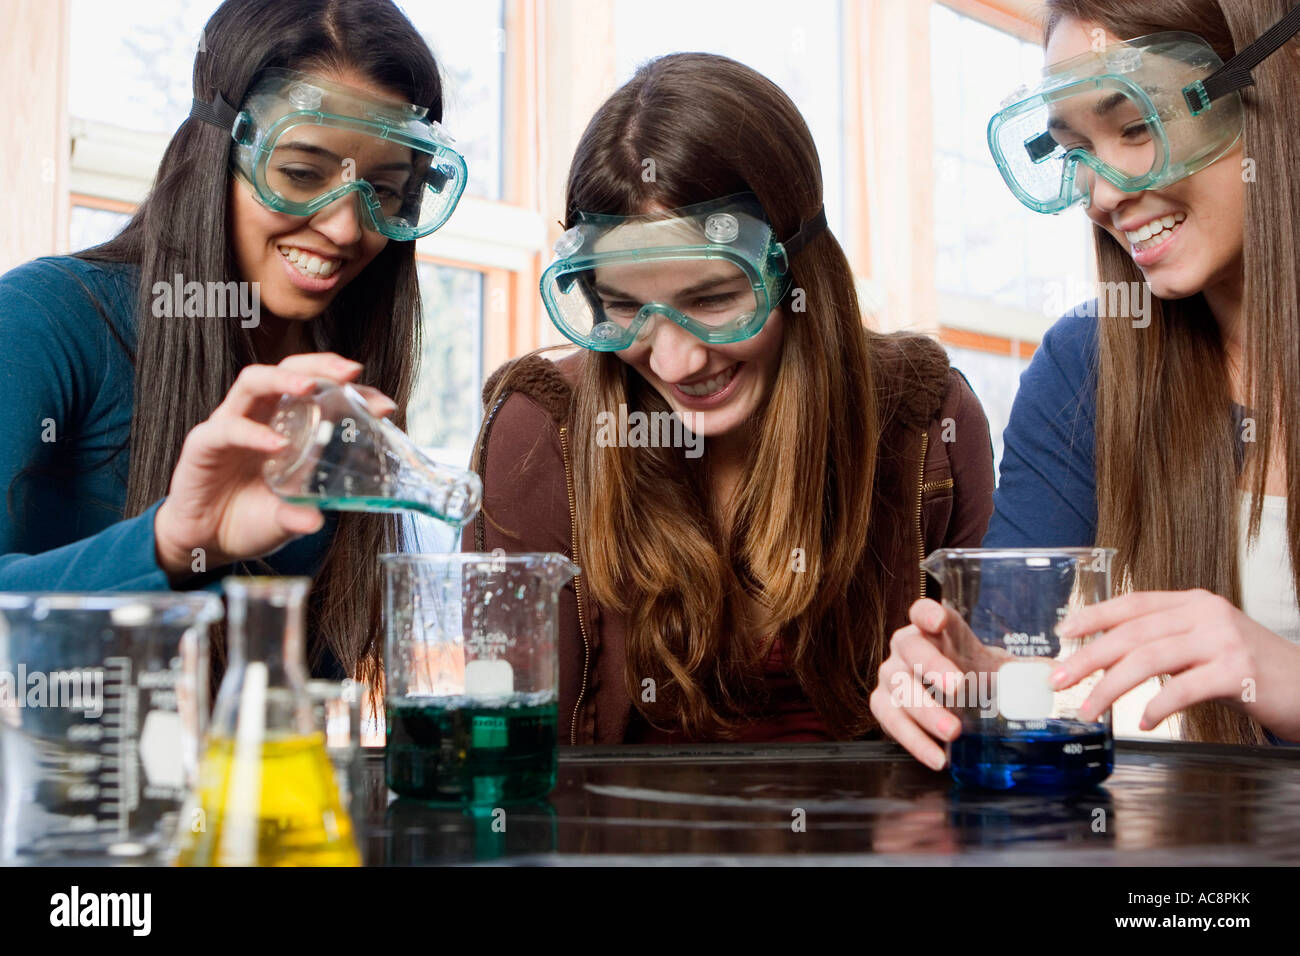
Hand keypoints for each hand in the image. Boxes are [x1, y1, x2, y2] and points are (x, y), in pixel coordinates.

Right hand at [153, 353, 397, 582]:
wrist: (207, 542)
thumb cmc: (251, 518)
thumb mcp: (288, 516)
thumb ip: (304, 511)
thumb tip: (321, 521)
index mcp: (284, 424)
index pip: (318, 390)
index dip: (350, 391)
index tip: (384, 404)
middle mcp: (258, 416)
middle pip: (286, 370)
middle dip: (319, 365)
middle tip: (350, 373)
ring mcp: (229, 426)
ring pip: (252, 382)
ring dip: (283, 380)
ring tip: (310, 387)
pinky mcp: (203, 444)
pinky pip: (228, 429)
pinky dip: (253, 433)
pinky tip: (276, 444)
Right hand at [869, 598, 1007, 770]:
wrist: (946, 696)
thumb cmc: (969, 673)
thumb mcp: (995, 668)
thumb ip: (1024, 671)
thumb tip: (1060, 676)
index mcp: (931, 629)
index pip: (922, 611)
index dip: (927, 614)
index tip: (938, 621)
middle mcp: (905, 646)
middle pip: (910, 649)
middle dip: (932, 666)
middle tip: (959, 687)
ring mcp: (890, 675)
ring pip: (898, 689)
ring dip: (925, 712)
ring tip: (953, 734)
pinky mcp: (882, 703)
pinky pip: (890, 721)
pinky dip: (913, 741)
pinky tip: (937, 757)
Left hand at [1053, 588, 1299, 742]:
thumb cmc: (1252, 671)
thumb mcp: (1205, 645)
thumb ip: (1164, 644)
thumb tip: (1106, 662)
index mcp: (1192, 603)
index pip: (1132, 603)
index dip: (1093, 616)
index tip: (1062, 633)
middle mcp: (1205, 614)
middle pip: (1132, 633)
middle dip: (1088, 658)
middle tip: (1059, 680)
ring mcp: (1223, 640)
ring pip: (1149, 658)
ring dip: (1110, 687)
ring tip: (1089, 709)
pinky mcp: (1238, 671)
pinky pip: (1183, 688)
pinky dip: (1157, 706)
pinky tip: (1142, 721)